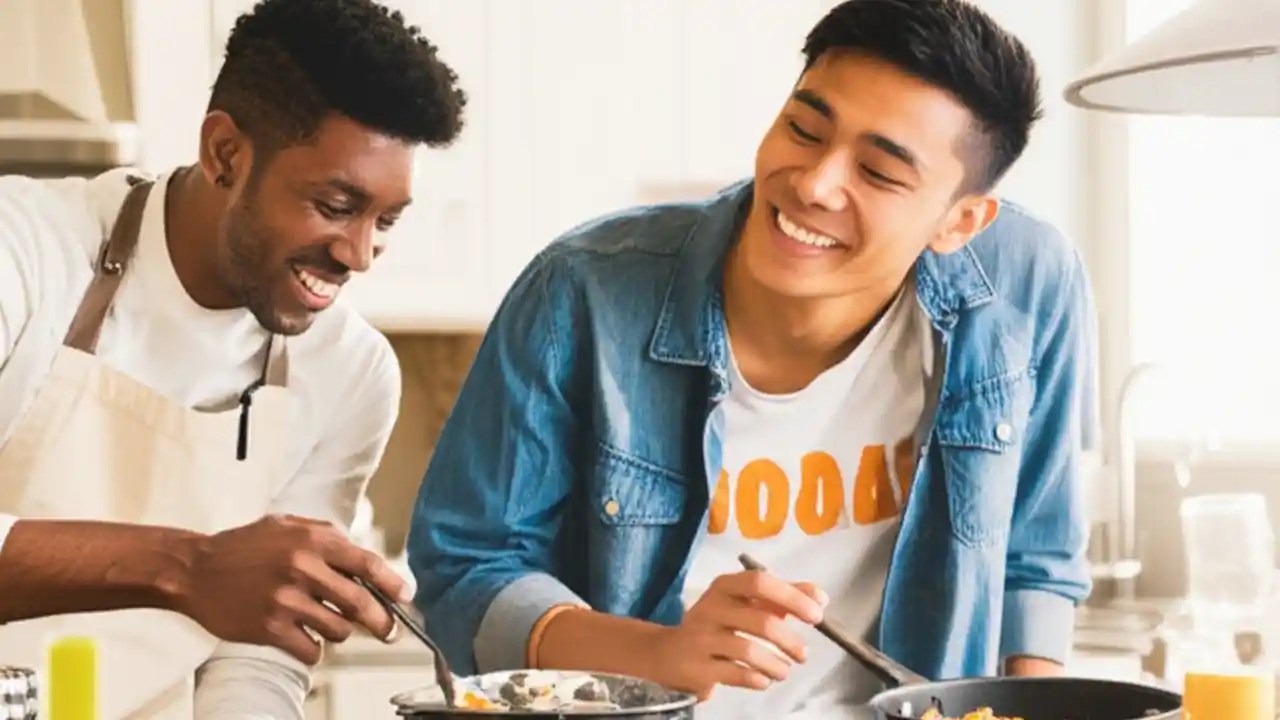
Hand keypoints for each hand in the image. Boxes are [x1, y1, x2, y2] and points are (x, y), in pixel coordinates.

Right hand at [172, 514, 409, 663]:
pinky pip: (311, 650)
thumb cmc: (242, 547)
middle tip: (387, 631)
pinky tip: (302, 637)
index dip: (392, 583)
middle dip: (381, 621)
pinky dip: (313, 649)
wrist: (194, 570)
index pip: (367, 564)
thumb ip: (325, 536)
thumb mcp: (286, 526)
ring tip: (323, 622)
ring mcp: (287, 601)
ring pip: (338, 630)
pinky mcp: (270, 629)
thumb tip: (362, 556)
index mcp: (312, 542)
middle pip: (360, 604)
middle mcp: (303, 569)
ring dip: (338, 632)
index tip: (406, 597)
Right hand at [650, 570, 827, 700]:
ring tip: (784, 671)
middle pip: (761, 620)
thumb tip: (820, 597)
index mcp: (724, 586)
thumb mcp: (744, 604)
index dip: (792, 597)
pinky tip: (763, 680)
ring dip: (776, 664)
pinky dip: (757, 679)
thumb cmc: (716, 625)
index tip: (816, 615)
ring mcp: (701, 638)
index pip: (760, 582)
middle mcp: (710, 608)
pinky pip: (735, 674)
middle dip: (789, 640)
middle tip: (802, 653)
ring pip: (749, 650)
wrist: (667, 653)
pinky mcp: (697, 667)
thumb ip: (782, 598)